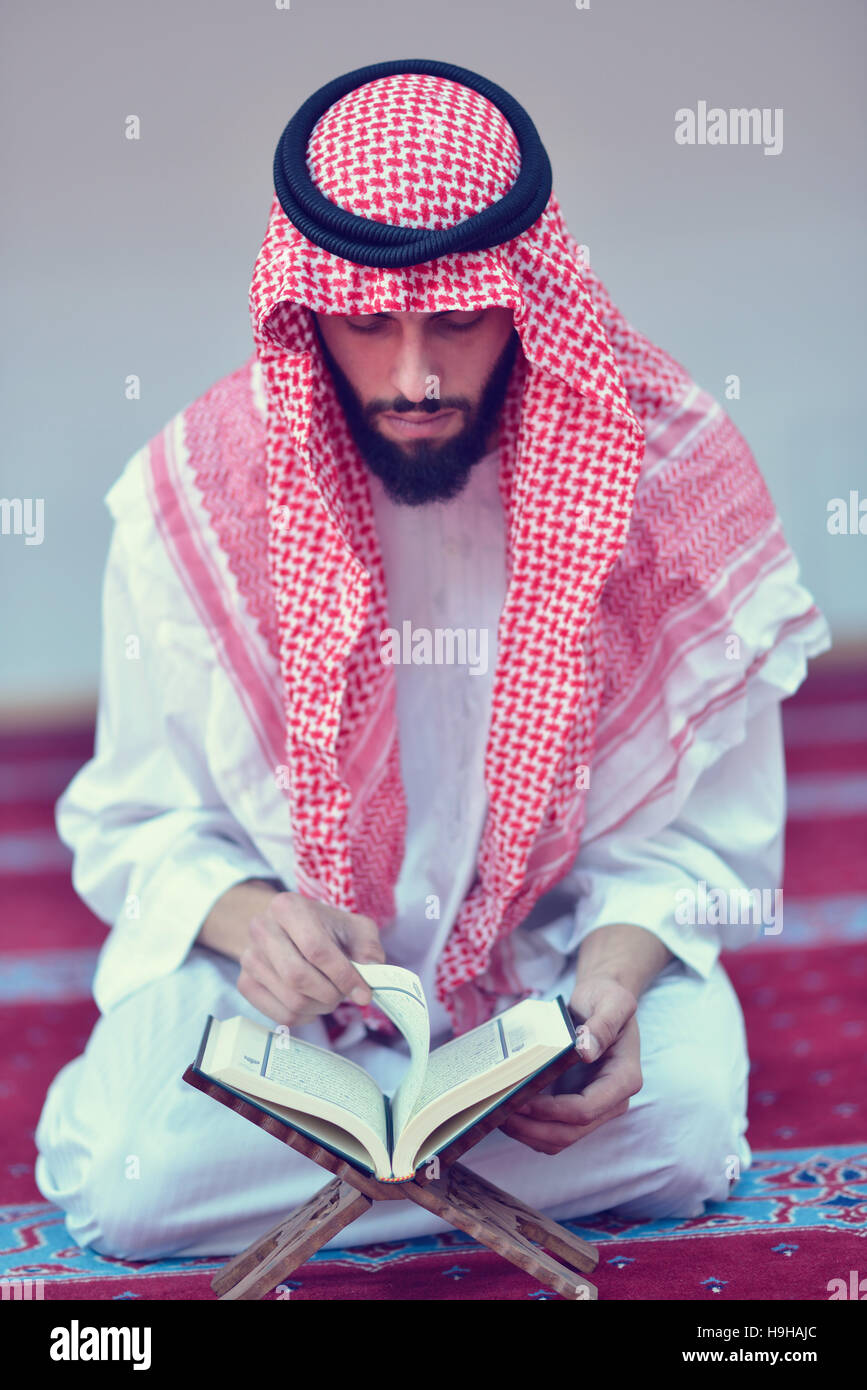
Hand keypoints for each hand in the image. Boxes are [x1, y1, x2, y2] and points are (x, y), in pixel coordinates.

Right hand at [237, 891, 385, 1025]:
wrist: (287, 930)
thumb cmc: (326, 929)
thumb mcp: (354, 928)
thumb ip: (369, 948)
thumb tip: (371, 973)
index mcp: (288, 907)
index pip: (316, 949)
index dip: (344, 975)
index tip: (364, 993)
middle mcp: (261, 929)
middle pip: (298, 977)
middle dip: (331, 994)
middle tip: (345, 995)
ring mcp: (249, 958)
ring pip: (291, 1000)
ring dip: (321, 1007)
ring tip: (331, 995)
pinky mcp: (245, 983)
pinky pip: (281, 1015)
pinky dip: (306, 1017)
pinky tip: (314, 1002)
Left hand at [500, 975, 642, 1154]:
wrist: (601, 1003)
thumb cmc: (606, 999)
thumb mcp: (611, 1001)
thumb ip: (603, 1024)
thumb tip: (586, 1052)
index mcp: (624, 1078)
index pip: (588, 1108)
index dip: (554, 1110)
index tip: (523, 1100)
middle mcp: (613, 1100)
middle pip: (571, 1131)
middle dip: (533, 1128)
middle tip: (500, 1112)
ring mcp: (596, 1108)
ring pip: (561, 1138)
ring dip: (528, 1134)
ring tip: (499, 1115)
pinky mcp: (578, 1109)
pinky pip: (554, 1132)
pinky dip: (530, 1130)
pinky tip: (509, 1113)